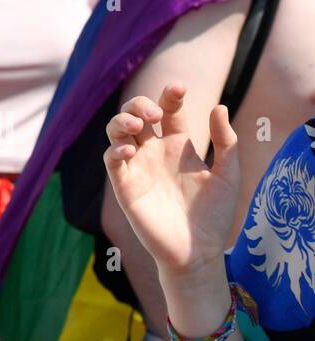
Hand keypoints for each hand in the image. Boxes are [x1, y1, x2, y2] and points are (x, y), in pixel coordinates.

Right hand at [103, 85, 240, 277]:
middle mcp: (154, 151)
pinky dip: (114, 150)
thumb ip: (226, 142)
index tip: (179, 88)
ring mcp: (137, 166)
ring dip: (121, 121)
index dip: (170, 96)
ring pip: (117, 131)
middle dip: (140, 105)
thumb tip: (219, 106)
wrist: (199, 252)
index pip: (168, 110)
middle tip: (155, 113)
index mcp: (178, 145)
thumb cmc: (214, 215)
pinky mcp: (124, 185)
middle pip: (136, 114)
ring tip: (136, 124)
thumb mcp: (228, 175)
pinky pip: (111, 161)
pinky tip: (128, 150)